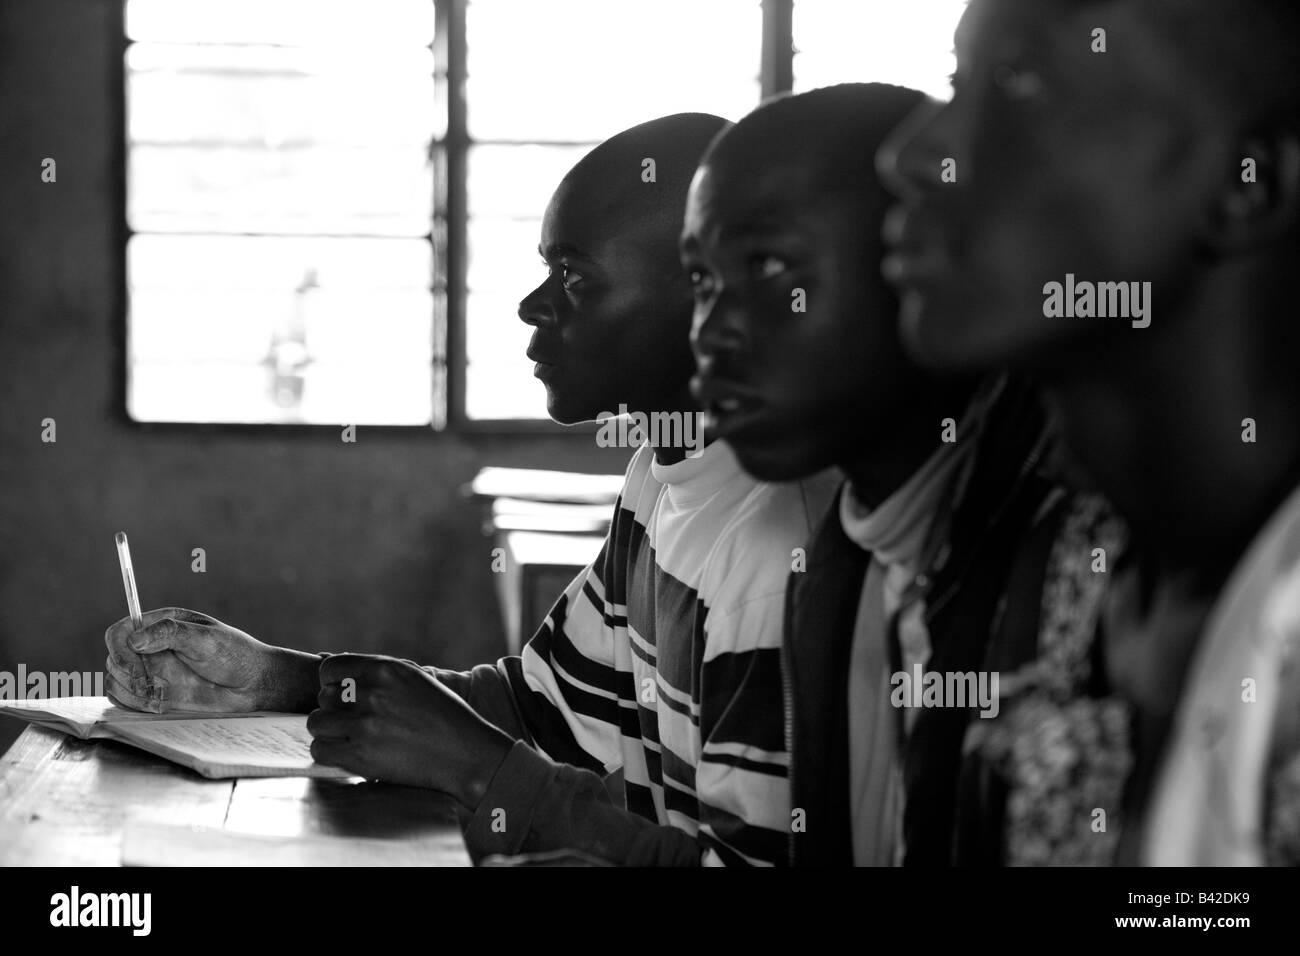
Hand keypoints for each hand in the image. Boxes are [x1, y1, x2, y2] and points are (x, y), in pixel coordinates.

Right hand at [104, 607, 317, 713]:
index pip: (119, 633)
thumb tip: (135, 640)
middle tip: (151, 684)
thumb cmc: (234, 655)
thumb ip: (170, 633)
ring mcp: (151, 672)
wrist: (251, 685)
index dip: (119, 649)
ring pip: (115, 682)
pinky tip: (158, 705)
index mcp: (160, 625)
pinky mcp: (154, 695)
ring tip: (159, 695)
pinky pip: (126, 701)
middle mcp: (150, 648)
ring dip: (130, 692)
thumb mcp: (206, 639)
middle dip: (127, 674)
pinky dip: (134, 705)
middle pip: (113, 659)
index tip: (134, 665)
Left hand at [307, 654, 511, 808]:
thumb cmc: (444, 716)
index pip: (331, 669)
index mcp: (385, 669)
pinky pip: (321, 749)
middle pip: (323, 697)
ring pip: (317, 722)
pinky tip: (346, 754)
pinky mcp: (361, 754)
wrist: (466, 753)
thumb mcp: (415, 680)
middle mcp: (372, 692)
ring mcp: (364, 724)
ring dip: (329, 731)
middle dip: (334, 710)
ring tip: (348, 738)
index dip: (331, 684)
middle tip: (352, 723)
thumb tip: (341, 677)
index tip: (341, 697)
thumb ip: (380, 676)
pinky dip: (328, 753)